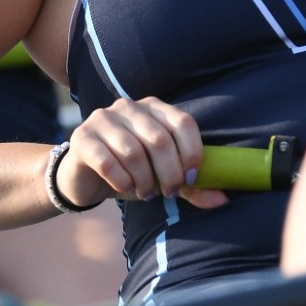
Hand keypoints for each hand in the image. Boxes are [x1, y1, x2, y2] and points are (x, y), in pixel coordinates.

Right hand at [59, 96, 227, 208]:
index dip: (192, 153)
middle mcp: (129, 106)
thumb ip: (192, 186)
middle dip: (169, 173)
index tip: (191, 179)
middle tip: (168, 193)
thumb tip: (223, 199)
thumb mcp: (163, 177)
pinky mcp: (82, 136)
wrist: (85, 177)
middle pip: (160, 139)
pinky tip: (125, 188)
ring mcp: (103, 118)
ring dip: (145, 180)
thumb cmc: (131, 172)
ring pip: (134, 151)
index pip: (183, 122)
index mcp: (154, 107)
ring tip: (146, 193)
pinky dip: (122, 181)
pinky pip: (108, 161)